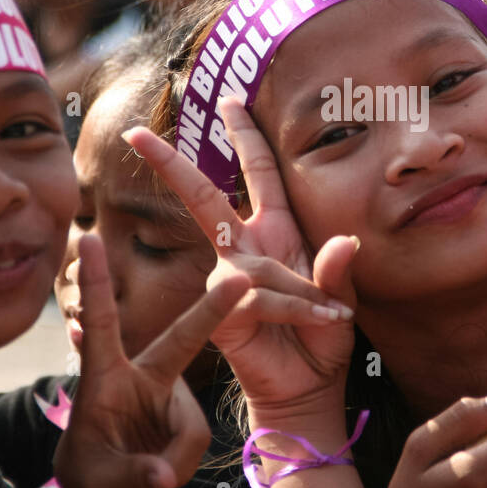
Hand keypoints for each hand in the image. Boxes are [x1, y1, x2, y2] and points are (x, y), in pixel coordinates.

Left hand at [53, 233, 250, 487]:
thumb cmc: (96, 475)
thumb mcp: (103, 481)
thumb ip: (134, 474)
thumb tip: (162, 477)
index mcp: (104, 377)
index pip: (100, 324)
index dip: (95, 282)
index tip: (87, 238)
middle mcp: (140, 376)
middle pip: (181, 338)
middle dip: (211, 310)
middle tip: (242, 278)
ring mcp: (167, 394)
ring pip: (189, 422)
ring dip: (174, 456)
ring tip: (148, 479)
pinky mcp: (187, 415)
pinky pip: (195, 437)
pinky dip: (178, 463)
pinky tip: (158, 473)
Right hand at [123, 96, 356, 418]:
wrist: (308, 388)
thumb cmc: (321, 337)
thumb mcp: (342, 298)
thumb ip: (339, 271)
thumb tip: (347, 241)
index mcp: (275, 231)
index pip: (257, 172)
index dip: (244, 135)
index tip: (227, 99)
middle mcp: (246, 248)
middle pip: (206, 197)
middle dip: (174, 164)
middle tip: (139, 133)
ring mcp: (229, 279)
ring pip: (256, 265)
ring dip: (301, 289)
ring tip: (335, 314)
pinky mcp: (224, 313)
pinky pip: (261, 298)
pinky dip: (298, 307)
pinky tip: (328, 319)